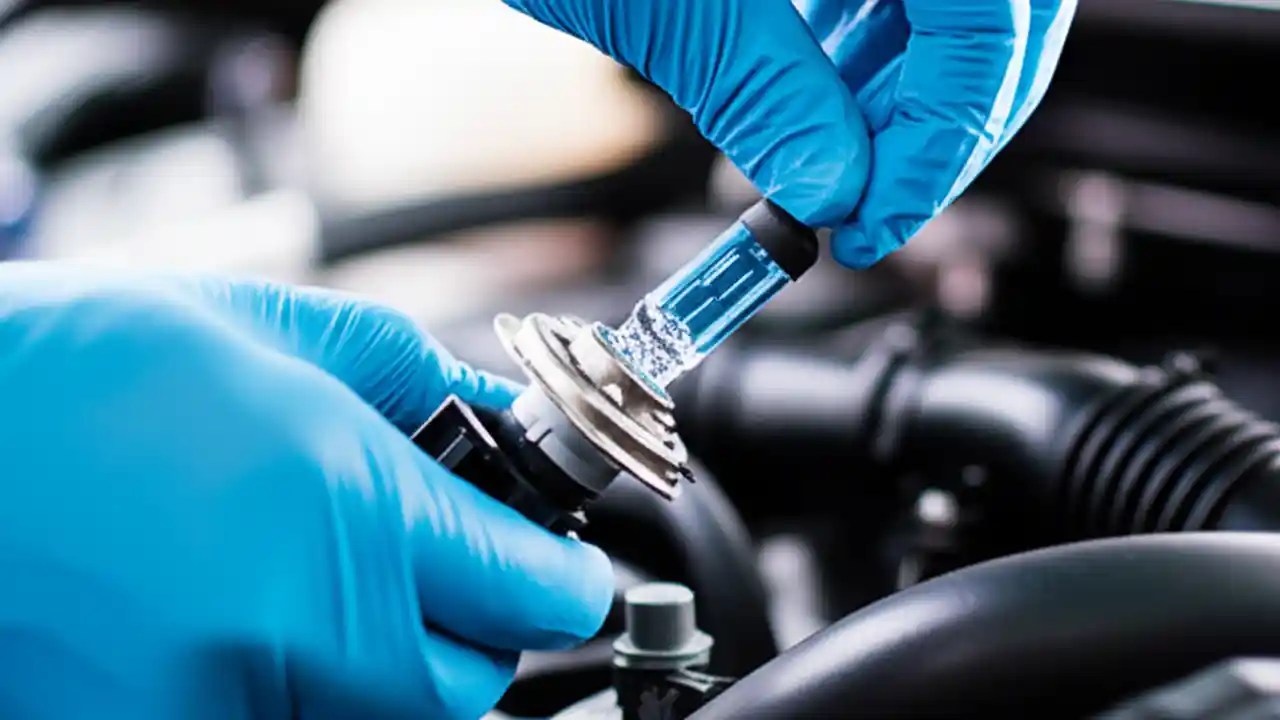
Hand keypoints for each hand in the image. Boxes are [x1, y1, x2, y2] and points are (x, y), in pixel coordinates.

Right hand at [0, 263, 611, 718]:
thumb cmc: (63, 370)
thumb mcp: (261, 329)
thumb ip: (406, 380)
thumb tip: (490, 417)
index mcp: (340, 508)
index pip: (533, 590)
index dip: (564, 574)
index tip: (563, 563)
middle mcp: (292, 632)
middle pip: (466, 683)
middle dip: (476, 627)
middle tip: (441, 563)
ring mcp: (215, 708)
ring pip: (376, 718)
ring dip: (381, 662)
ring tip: (314, 576)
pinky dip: (295, 684)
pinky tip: (245, 611)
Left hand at [503, 0, 1074, 267]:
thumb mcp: (662, 0)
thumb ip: (762, 93)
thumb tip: (831, 189)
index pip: (993, 13)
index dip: (953, 129)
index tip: (880, 217)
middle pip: (996, 9)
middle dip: (938, 118)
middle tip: (868, 203)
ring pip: (951, 1)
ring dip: (903, 88)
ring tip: (830, 157)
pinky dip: (866, 38)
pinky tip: (817, 85)